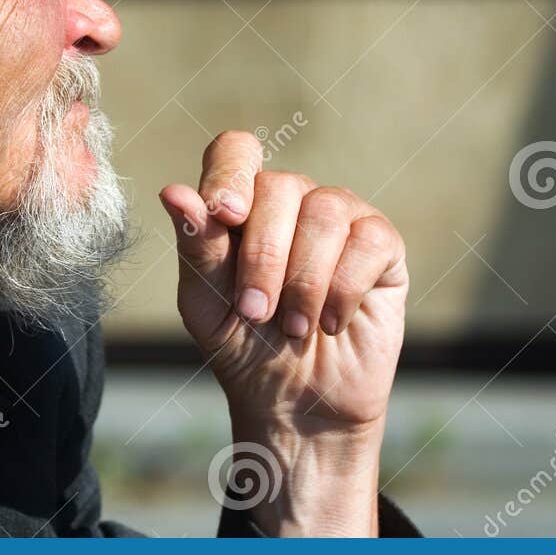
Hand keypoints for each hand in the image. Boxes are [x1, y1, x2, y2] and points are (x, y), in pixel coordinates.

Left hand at [159, 131, 407, 533]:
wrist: (296, 403)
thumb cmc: (243, 346)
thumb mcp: (206, 303)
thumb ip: (197, 246)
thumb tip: (173, 192)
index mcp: (242, 204)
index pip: (236, 151)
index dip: (231, 174)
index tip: (225, 216)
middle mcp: (292, 200)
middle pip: (279, 186)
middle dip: (263, 256)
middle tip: (254, 312)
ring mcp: (340, 217)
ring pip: (325, 211)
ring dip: (303, 280)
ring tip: (293, 328)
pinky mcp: (382, 246)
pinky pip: (368, 240)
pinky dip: (343, 288)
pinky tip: (330, 322)